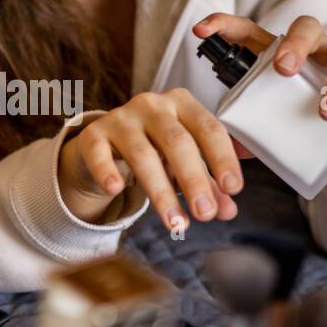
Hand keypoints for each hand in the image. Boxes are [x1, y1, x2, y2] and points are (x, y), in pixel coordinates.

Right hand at [58, 90, 243, 231]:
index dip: (223, 159)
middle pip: (177, 141)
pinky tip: (116, 189)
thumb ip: (209, 185)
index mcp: (182, 104)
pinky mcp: (93, 135)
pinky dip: (107, 171)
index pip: (209, 128)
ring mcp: (120, 118)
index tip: (233, 189)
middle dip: (194, 180)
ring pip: (142, 153)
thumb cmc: (153, 151)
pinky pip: (99, 154)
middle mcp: (152, 105)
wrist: (104, 149)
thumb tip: (228, 210)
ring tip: (175, 222)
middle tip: (205, 213)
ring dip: (160, 191)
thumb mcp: (184, 166)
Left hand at [193, 13, 326, 206]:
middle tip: (282, 69)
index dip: (227, 26)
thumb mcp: (284, 119)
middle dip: (293, 45)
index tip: (201, 30)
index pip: (253, 31)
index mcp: (287, 53)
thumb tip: (224, 151)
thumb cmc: (313, 118)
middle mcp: (320, 45)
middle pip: (307, 28)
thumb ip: (256, 132)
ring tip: (326, 112)